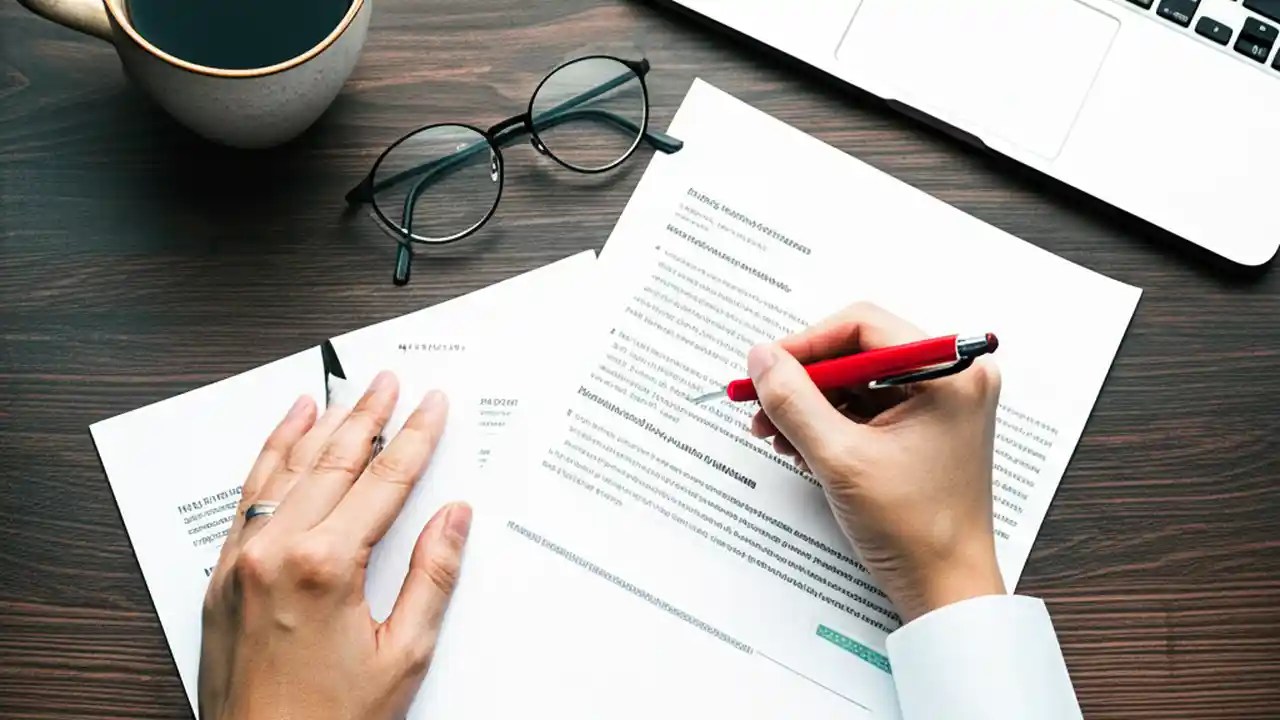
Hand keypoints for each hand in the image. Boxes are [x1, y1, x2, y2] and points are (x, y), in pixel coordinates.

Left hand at [199, 372, 471, 719]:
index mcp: (326, 566)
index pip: (384, 482)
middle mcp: (277, 552)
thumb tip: (454, 518)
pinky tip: (283, 436)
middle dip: (368, 417)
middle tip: (390, 381)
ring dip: (317, 427)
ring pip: (284, 470)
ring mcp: (241, 560)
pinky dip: (268, 459)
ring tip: (340, 392)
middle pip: (333, 462)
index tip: (432, 405)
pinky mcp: (221, 576)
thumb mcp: (402, 656)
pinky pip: (248, 498)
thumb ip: (432, 578)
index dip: (415, 438)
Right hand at [748, 303, 1004, 622]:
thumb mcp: (840, 459)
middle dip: (804, 379)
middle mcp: (954, 378)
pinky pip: (868, 405)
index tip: (766, 367)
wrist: (947, 588)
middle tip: (761, 404)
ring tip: (774, 432)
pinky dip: (829, 421)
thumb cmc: (915, 530)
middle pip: (858, 350)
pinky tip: (799, 444)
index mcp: (950, 374)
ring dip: (811, 402)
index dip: (807, 343)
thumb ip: (794, 402)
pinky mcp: (926, 426)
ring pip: (857, 379)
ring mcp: (942, 403)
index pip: (864, 325)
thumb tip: (761, 358)